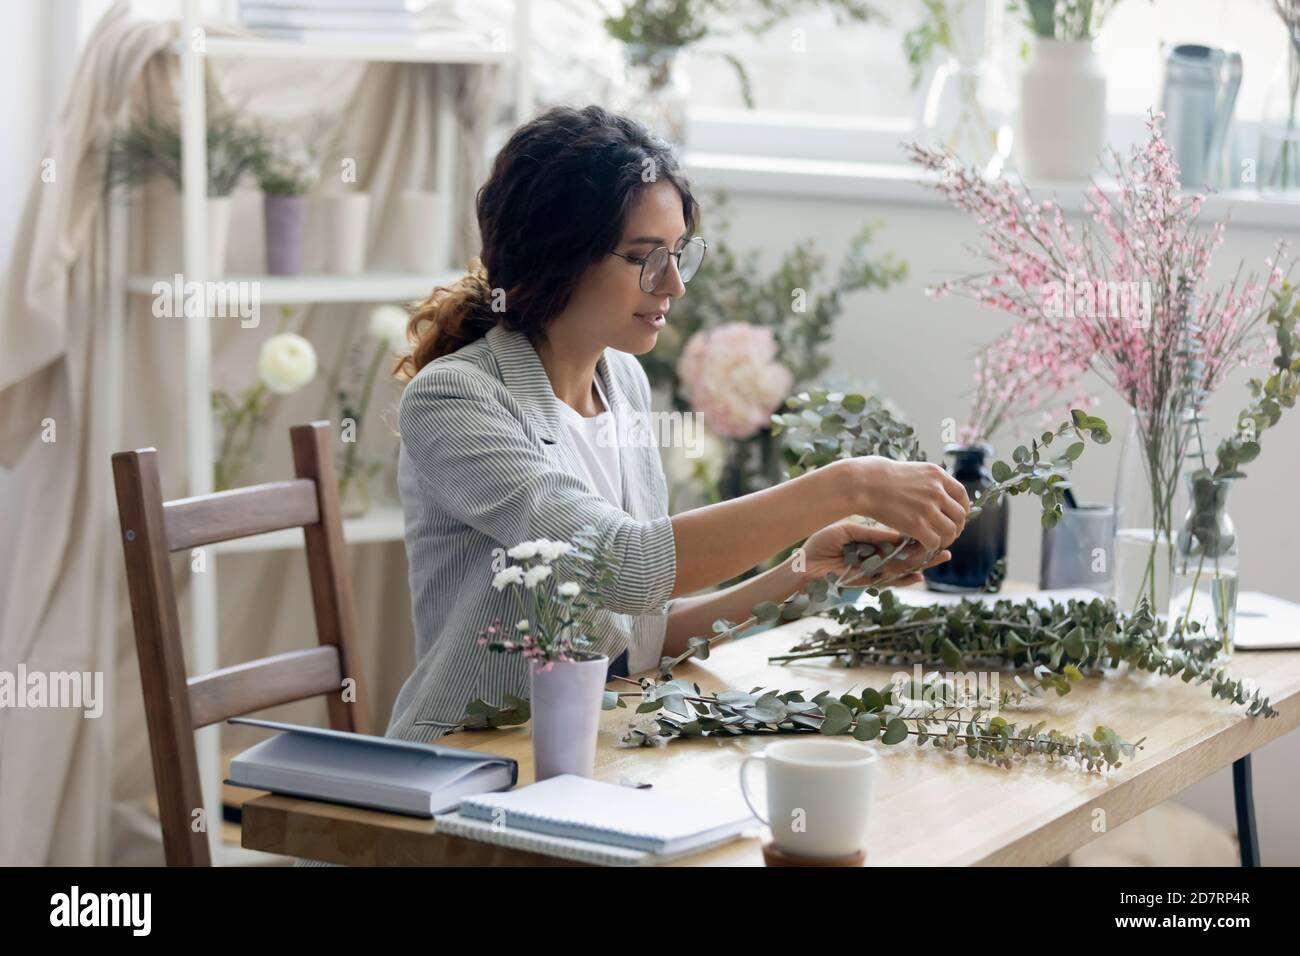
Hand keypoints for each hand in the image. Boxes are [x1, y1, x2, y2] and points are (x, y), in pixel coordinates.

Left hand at [798, 521, 951, 587]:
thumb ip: (872, 535)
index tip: (934, 523)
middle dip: (930, 548)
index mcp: (872, 545)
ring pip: (904, 568)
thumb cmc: (820, 545)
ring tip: (943, 555)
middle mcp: (876, 558)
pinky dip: (904, 580)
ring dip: (924, 563)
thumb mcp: (849, 533)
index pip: (900, 540)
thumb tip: (896, 531)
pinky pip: (888, 581)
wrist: (802, 565)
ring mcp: (873, 570)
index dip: (918, 534)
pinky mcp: (866, 582)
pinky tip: (919, 576)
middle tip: (949, 540)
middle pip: (908, 554)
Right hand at [833, 457, 969, 552]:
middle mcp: (937, 491)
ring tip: (935, 542)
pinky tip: (922, 546)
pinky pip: (934, 542)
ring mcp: (928, 508)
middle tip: (946, 534)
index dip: (962, 509)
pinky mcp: (917, 525)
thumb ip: (927, 482)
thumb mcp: (911, 470)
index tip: (956, 517)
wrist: (862, 483)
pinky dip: (931, 547)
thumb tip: (935, 493)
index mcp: (937, 475)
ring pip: (950, 531)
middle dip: (956, 528)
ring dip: (945, 540)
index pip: (962, 495)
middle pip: (960, 515)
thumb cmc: (878, 475)